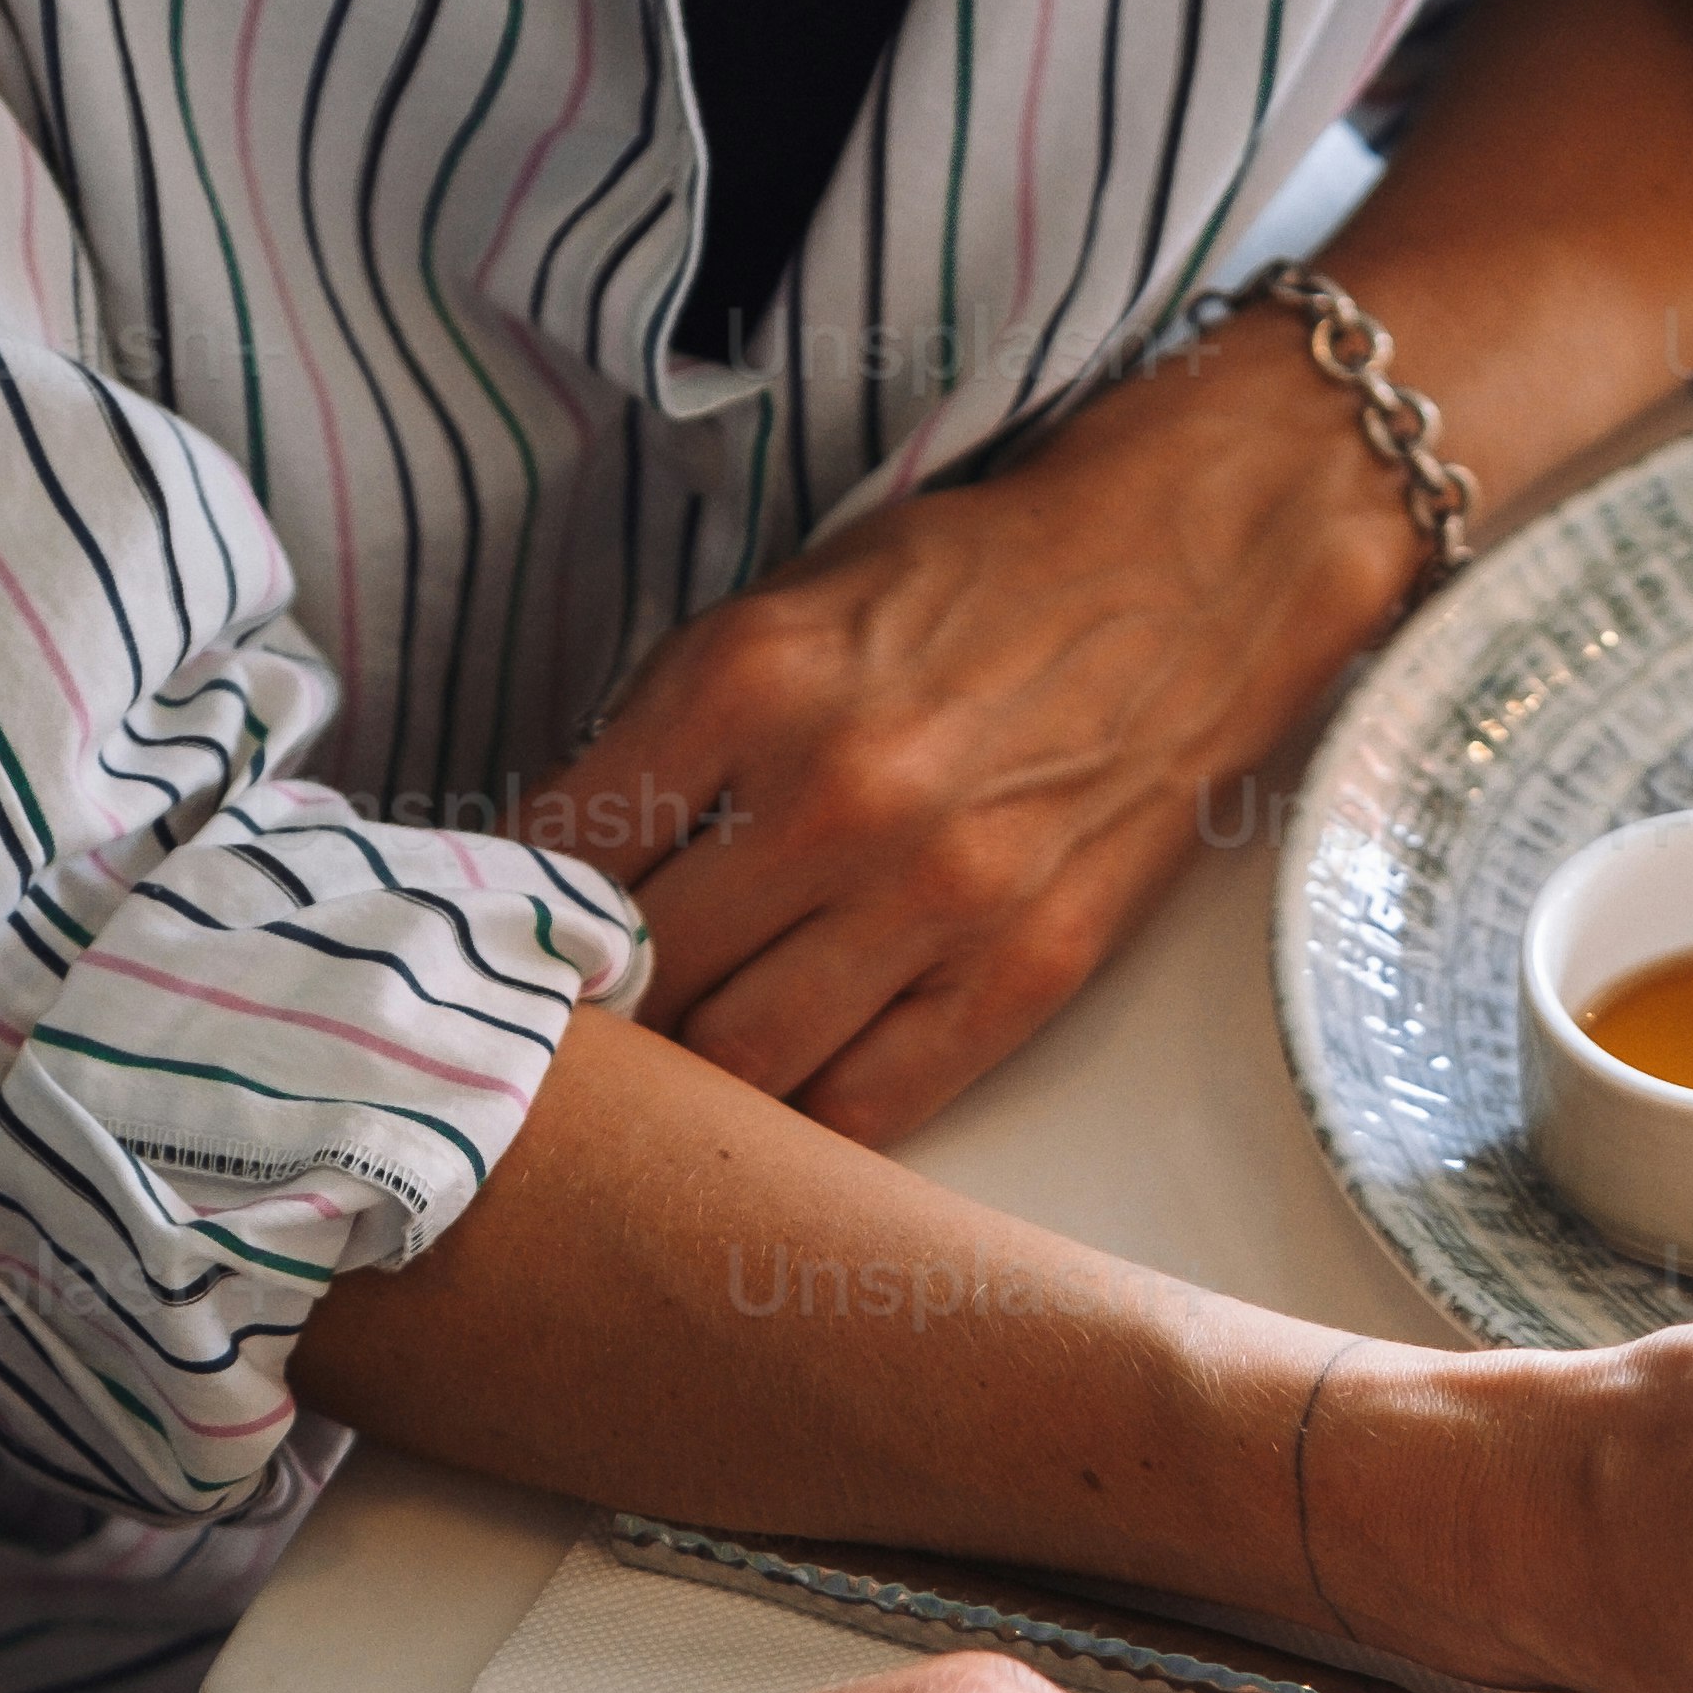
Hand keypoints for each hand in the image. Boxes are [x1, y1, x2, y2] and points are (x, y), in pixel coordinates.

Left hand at [543, 333, 1406, 1144]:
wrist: (1194, 570)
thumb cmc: (977, 581)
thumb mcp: (789, 601)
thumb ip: (674, 727)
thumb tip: (566, 865)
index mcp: (747, 682)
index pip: (563, 855)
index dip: (514, 920)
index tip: (498, 950)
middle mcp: (833, 800)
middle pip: (644, 981)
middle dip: (596, 1017)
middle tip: (573, 1037)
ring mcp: (936, 899)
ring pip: (743, 1066)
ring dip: (691, 1087)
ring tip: (672, 1076)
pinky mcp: (1026, 971)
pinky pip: (872, 1101)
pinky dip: (806, 1121)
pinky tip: (779, 1103)